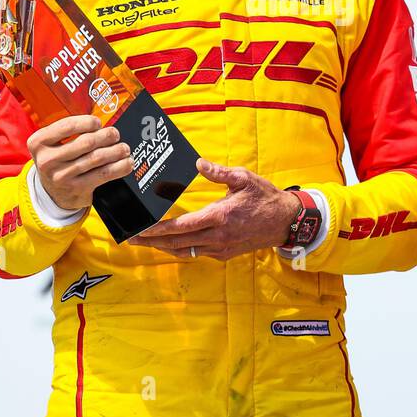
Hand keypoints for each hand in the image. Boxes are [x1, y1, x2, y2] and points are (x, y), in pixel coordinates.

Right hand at [26, 115, 132, 212]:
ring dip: (116, 151)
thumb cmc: (57, 161)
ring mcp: (61, 176)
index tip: (98, 122)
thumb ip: (70, 131)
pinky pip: (104, 174)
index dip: (88, 122)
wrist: (53, 193)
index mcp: (38, 142)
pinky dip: (119, 167)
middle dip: (106, 136)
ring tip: (123, 148)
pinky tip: (126, 162)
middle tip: (115, 134)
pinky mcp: (76, 188)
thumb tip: (101, 125)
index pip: (67, 126)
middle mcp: (47, 160)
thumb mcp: (52, 144)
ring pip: (97, 158)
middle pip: (85, 142)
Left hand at [127, 159, 299, 259]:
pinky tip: (171, 245)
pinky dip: (180, 250)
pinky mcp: (225, 253)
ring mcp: (221, 247)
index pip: (182, 226)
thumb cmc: (265, 198)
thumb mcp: (244, 178)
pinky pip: (197, 254)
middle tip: (131, 238)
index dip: (158, 229)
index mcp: (220, 216)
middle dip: (152, 242)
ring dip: (163, 249)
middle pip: (177, 243)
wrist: (285, 222)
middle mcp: (218, 236)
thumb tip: (199, 163)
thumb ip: (219, 172)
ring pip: (185, 252)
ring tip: (145, 243)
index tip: (141, 228)